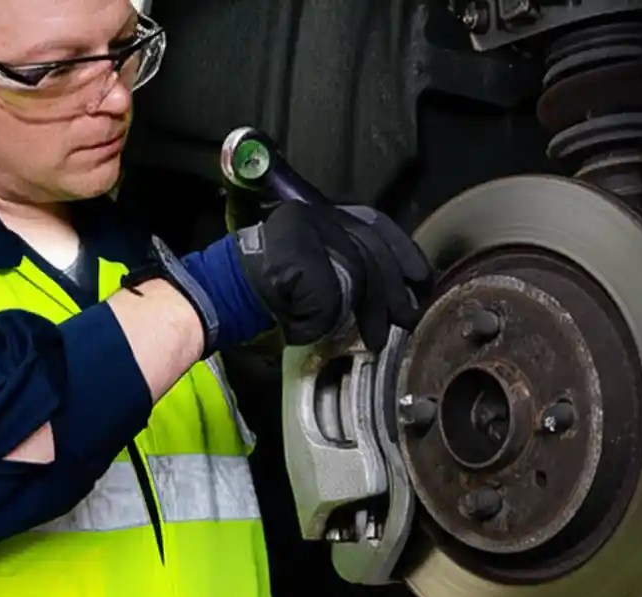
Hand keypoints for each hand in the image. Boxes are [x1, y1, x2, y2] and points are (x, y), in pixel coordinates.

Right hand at [234, 201, 433, 351]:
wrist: (221, 292)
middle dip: (394, 291)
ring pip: (358, 274)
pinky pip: (328, 297)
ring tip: (376, 338)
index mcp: (321, 213)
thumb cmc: (267, 288)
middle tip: (407, 317)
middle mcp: (317, 215)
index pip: (377, 225)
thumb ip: (347, 268)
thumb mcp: (313, 269)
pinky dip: (324, 319)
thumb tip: (393, 293)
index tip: (420, 278)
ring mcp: (307, 233)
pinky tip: (317, 329)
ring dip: (370, 313)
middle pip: (372, 252)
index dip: (404, 252)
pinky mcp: (298, 257)